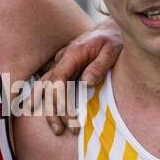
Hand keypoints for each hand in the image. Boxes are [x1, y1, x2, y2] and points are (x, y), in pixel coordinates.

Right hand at [40, 18, 123, 134]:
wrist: (111, 29)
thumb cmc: (113, 39)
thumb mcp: (112, 49)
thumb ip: (99, 66)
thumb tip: (86, 83)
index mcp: (73, 54)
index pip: (59, 80)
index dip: (61, 101)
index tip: (70, 119)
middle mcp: (62, 59)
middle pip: (48, 87)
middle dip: (52, 111)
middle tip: (61, 131)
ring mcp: (61, 63)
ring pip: (45, 88)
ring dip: (48, 109)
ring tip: (57, 129)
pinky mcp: (64, 69)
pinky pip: (50, 86)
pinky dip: (47, 101)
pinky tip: (49, 115)